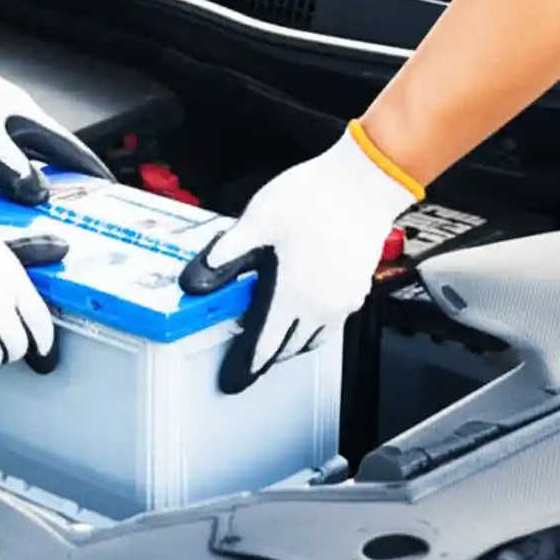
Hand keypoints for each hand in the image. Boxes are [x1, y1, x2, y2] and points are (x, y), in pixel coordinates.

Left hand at [0, 25, 112, 204]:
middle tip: (69, 204)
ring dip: (23, 177)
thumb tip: (38, 195)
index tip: (105, 187)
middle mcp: (13, 113)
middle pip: (47, 152)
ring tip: (25, 203)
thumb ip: (13, 172)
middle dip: (60, 178)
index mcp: (25, 115)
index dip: (90, 170)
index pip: (70, 148)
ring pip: (18, 154)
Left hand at [180, 122, 420, 393]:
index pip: (267, 344)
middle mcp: (322, 305)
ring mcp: (345, 299)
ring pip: (316, 337)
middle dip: (270, 354)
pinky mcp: (359, 286)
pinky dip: (316, 324)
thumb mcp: (256, 222)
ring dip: (295, 341)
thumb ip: (224, 255)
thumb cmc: (316, 197)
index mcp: (293, 295)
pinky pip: (334, 320)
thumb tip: (195, 280)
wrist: (365, 180)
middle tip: (252, 355)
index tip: (235, 379)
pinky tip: (305, 309)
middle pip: (292, 346)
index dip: (248, 364)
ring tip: (277, 337)